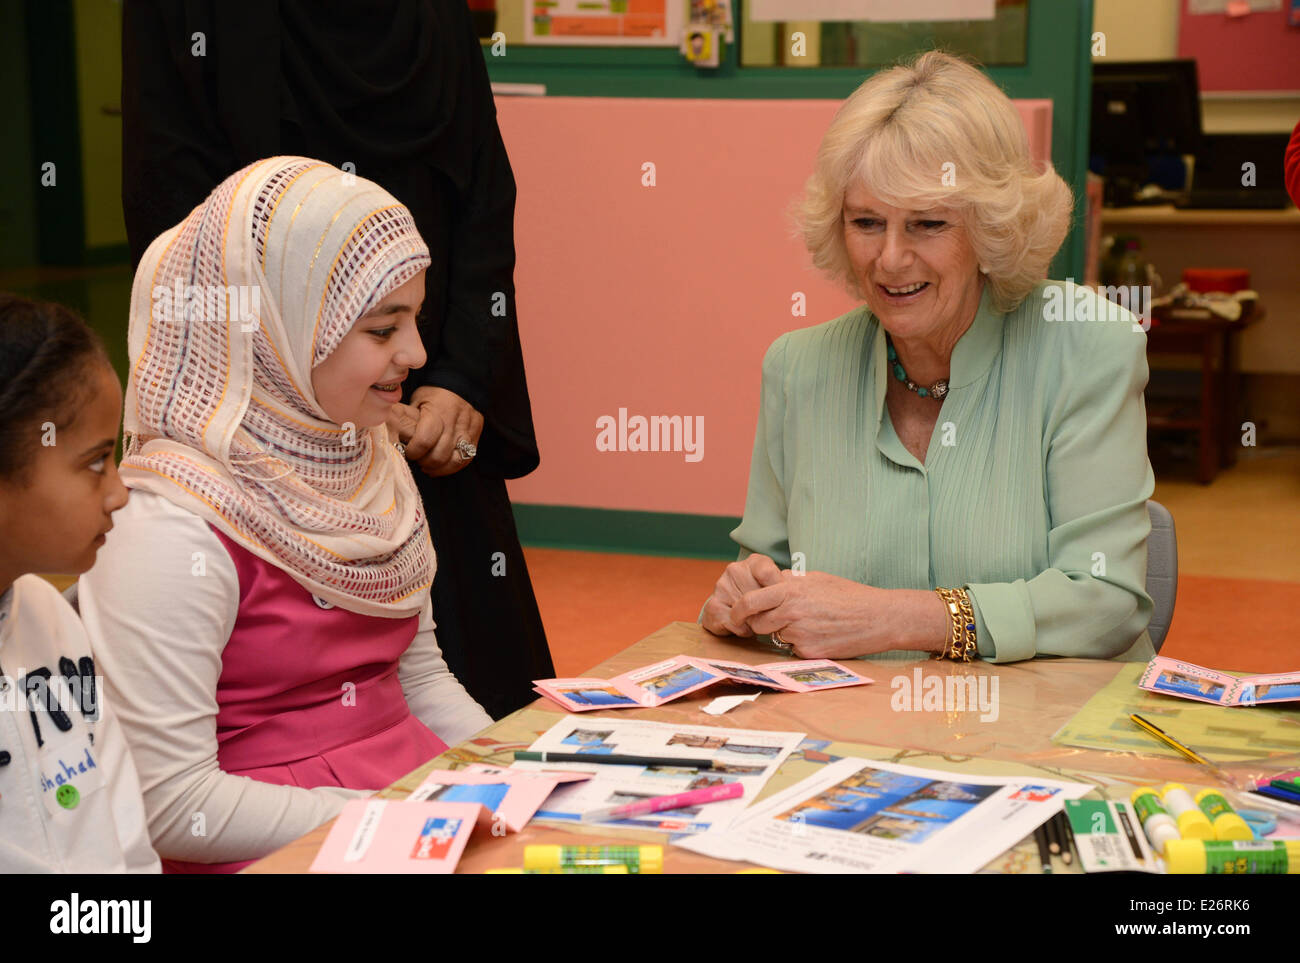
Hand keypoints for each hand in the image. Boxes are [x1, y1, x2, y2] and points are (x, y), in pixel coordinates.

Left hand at [388, 387, 483, 476]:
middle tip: (417, 459)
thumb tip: (390, 432)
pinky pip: (465, 459)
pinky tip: (441, 466)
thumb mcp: (418, 399)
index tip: (408, 451)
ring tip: (428, 466)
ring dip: (438, 468)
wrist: (464, 385)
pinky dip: (452, 467)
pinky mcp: (476, 438)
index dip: (413, 451)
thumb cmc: (436, 394)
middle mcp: (455, 423)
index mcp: (438, 411)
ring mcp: (467, 431)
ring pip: (454, 461)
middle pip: (439, 455)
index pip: (424, 440)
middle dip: (425, 462)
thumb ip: (407, 417)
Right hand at [701, 554, 784, 636]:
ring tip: (758, 624)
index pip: (767, 573)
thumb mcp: (781, 590)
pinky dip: (740, 629)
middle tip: (770, 618)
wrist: (740, 610)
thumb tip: (792, 593)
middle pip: (754, 595)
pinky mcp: (712, 605)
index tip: (782, 603)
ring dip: (752, 622)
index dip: (777, 591)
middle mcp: (735, 570)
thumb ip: (785, 588)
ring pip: (741, 609)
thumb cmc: (767, 600)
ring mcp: (721, 586)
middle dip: (764, 611)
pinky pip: (729, 621)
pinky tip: (746, 629)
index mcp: (755, 563)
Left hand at [728, 570, 900, 658]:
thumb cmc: (849, 595)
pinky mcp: (810, 653)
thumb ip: (789, 582)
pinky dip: (801, 644)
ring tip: (809, 623)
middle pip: (757, 623)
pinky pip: (794, 649)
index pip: (749, 602)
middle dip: (759, 624)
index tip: (735, 615)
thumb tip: (770, 582)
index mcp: (789, 592)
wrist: (878, 617)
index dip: (737, 610)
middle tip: (774, 620)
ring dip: (783, 632)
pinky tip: (821, 635)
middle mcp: (790, 613)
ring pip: (776, 637)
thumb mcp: (816, 579)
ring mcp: (799, 635)